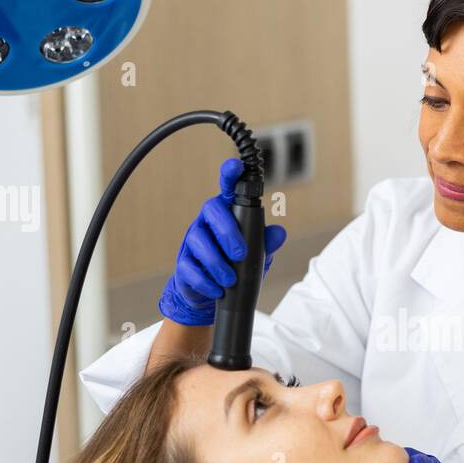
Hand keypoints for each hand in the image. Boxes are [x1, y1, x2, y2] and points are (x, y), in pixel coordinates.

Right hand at [158, 157, 287, 325]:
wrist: (214, 296)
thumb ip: (266, 243)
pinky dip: (205, 281)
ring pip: (199, 242)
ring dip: (217, 263)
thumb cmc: (236, 267)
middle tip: (240, 253)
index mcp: (228, 215)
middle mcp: (208, 222)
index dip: (230, 175)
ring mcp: (193, 242)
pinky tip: (217, 289)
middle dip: (227, 231)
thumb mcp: (257, 256)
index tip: (236, 166)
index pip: (228, 189)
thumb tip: (279, 233)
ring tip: (230, 280)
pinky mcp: (184, 264)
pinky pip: (190, 268)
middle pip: (212, 211)